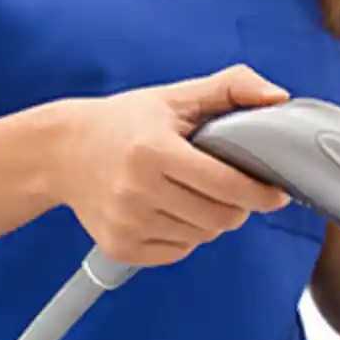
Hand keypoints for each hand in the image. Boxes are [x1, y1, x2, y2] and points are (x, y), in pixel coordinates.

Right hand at [43, 65, 291, 265]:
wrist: (62, 152)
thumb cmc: (124, 123)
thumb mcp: (174, 97)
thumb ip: (231, 88)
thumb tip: (277, 97)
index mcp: (153, 151)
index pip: (225, 185)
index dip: (260, 193)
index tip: (277, 193)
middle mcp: (137, 191)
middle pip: (219, 218)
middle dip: (239, 207)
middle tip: (235, 190)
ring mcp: (126, 223)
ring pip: (201, 237)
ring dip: (212, 220)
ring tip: (197, 194)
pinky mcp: (119, 247)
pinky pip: (177, 251)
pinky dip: (186, 236)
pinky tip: (172, 210)